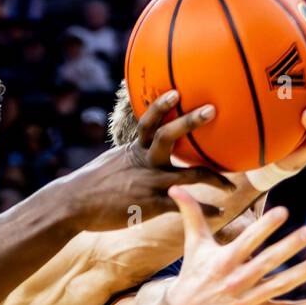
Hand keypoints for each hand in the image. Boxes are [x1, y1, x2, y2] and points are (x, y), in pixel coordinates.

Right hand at [71, 91, 234, 230]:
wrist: (72, 206)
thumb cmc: (89, 187)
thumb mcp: (107, 164)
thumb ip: (127, 157)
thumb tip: (137, 151)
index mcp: (132, 150)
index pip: (148, 121)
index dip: (161, 105)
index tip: (177, 91)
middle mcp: (142, 162)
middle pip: (168, 136)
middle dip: (190, 121)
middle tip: (212, 110)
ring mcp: (147, 183)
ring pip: (188, 175)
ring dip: (214, 178)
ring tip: (233, 185)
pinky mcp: (150, 205)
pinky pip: (183, 204)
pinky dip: (204, 209)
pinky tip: (219, 213)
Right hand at [162, 188, 305, 304]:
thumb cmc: (193, 271)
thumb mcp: (194, 244)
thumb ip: (191, 214)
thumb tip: (176, 185)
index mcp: (222, 262)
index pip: (246, 242)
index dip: (264, 227)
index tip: (283, 211)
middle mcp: (235, 282)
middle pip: (266, 264)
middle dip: (289, 247)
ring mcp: (247, 301)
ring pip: (279, 287)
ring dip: (302, 274)